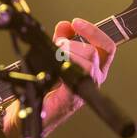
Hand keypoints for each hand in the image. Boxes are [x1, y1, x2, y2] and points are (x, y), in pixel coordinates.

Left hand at [2, 17, 116, 137]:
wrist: (30, 114)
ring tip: (55, 54)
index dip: (94, 32)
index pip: (106, 47)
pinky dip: (65, 65)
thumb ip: (61, 40)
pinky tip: (55, 65)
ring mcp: (84, 89)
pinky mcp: (72, 97)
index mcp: (93, 70)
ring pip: (88, 62)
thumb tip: (65, 25)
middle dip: (74, 42)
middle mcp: (93, 80)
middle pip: (95, 52)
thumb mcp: (53, 58)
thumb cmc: (44, 90)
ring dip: (68, 52)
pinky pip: (76, 77)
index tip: (77, 23)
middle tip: (58, 44)